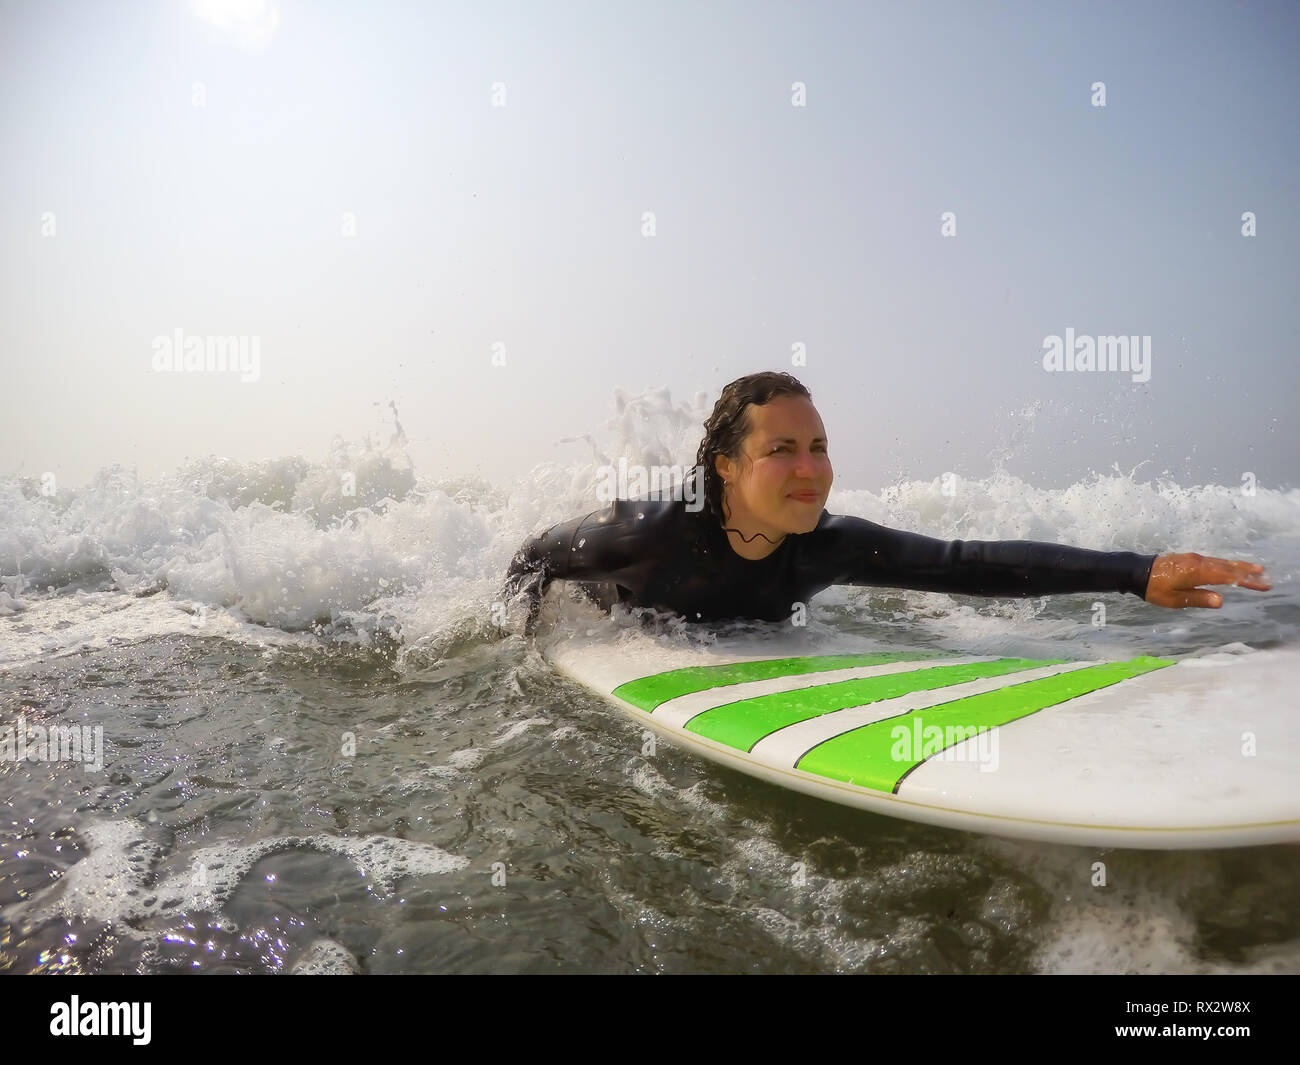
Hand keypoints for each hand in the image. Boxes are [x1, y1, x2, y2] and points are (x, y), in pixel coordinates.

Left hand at [1144, 552, 1270, 607]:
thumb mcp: (1175, 599)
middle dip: (1247, 572)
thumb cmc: (1154, 588)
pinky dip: (1226, 564)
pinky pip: (1214, 561)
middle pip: (1228, 567)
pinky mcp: (1190, 559)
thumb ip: (1199, 599)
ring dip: (1238, 566)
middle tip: (1265, 575)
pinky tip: (1230, 567)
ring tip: (1254, 569)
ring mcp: (1194, 559)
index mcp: (1197, 572)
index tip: (1262, 585)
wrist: (1136, 571)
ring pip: (1221, 562)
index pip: (1228, 577)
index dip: (1246, 581)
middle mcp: (1199, 562)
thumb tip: (1221, 600)